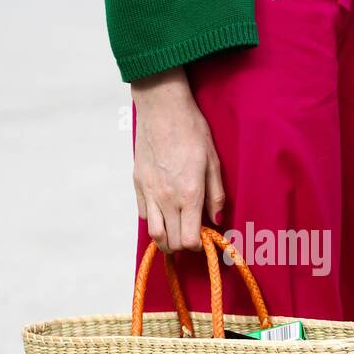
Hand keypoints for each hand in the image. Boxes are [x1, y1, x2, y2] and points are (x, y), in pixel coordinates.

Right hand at [131, 68, 223, 252]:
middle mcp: (166, 198)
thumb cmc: (191, 130)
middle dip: (182, 245)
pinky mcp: (137, 183)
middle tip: (191, 235)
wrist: (161, 108)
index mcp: (189, 194)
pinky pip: (144, 214)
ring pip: (153, 233)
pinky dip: (154, 221)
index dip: (198, 245)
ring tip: (175, 232)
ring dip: (165, 239)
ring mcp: (149, 192)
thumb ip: (216, 194)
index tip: (204, 236)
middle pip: (170, 242)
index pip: (189, 239)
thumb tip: (216, 219)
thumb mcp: (213, 161)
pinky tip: (163, 212)